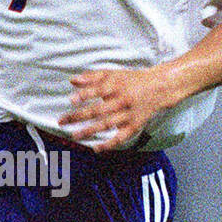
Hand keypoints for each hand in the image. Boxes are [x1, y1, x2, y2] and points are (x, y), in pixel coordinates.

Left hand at [59, 63, 185, 151]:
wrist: (159, 87)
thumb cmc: (132, 80)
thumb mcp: (113, 74)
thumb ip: (92, 77)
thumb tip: (72, 80)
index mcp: (116, 86)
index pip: (98, 90)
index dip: (85, 95)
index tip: (71, 100)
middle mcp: (122, 100)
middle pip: (99, 109)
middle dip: (79, 116)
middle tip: (62, 121)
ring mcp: (128, 114)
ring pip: (107, 124)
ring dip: (90, 131)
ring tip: (74, 136)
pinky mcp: (134, 126)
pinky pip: (121, 137)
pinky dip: (109, 144)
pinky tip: (96, 148)